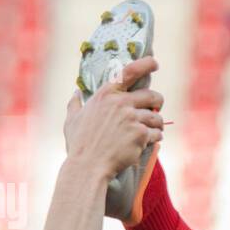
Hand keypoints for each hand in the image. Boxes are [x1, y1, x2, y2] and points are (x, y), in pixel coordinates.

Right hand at [63, 56, 163, 181]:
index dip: (146, 64)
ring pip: (157, 118)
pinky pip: (156, 134)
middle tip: (156, 109)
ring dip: (157, 125)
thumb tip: (75, 93)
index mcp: (106, 94)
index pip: (130, 72)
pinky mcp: (140, 135)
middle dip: (158, 102)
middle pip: (152, 96)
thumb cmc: (79, 144)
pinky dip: (155, 138)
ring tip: (152, 131)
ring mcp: (132, 118)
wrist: (88, 166)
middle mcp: (121, 103)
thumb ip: (75, 104)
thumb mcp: (72, 120)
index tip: (155, 63)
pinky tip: (149, 142)